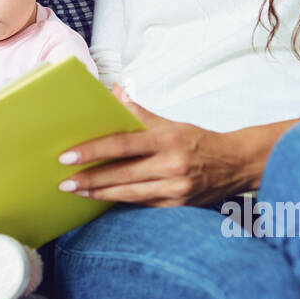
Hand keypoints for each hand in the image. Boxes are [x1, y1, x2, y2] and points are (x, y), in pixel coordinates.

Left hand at [55, 84, 269, 207]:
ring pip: (128, 194)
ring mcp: (175, 190)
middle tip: (64, 181)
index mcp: (167, 140)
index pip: (122, 145)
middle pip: (121, 174)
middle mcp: (171, 166)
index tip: (68, 156)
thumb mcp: (171, 123)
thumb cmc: (198, 141)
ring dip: (99, 194)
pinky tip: (101, 199)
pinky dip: (120, 201)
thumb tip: (115, 91)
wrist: (235, 165)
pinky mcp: (176, 207)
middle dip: (90, 179)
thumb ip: (140, 113)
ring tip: (76, 192)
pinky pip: (141, 205)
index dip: (93, 150)